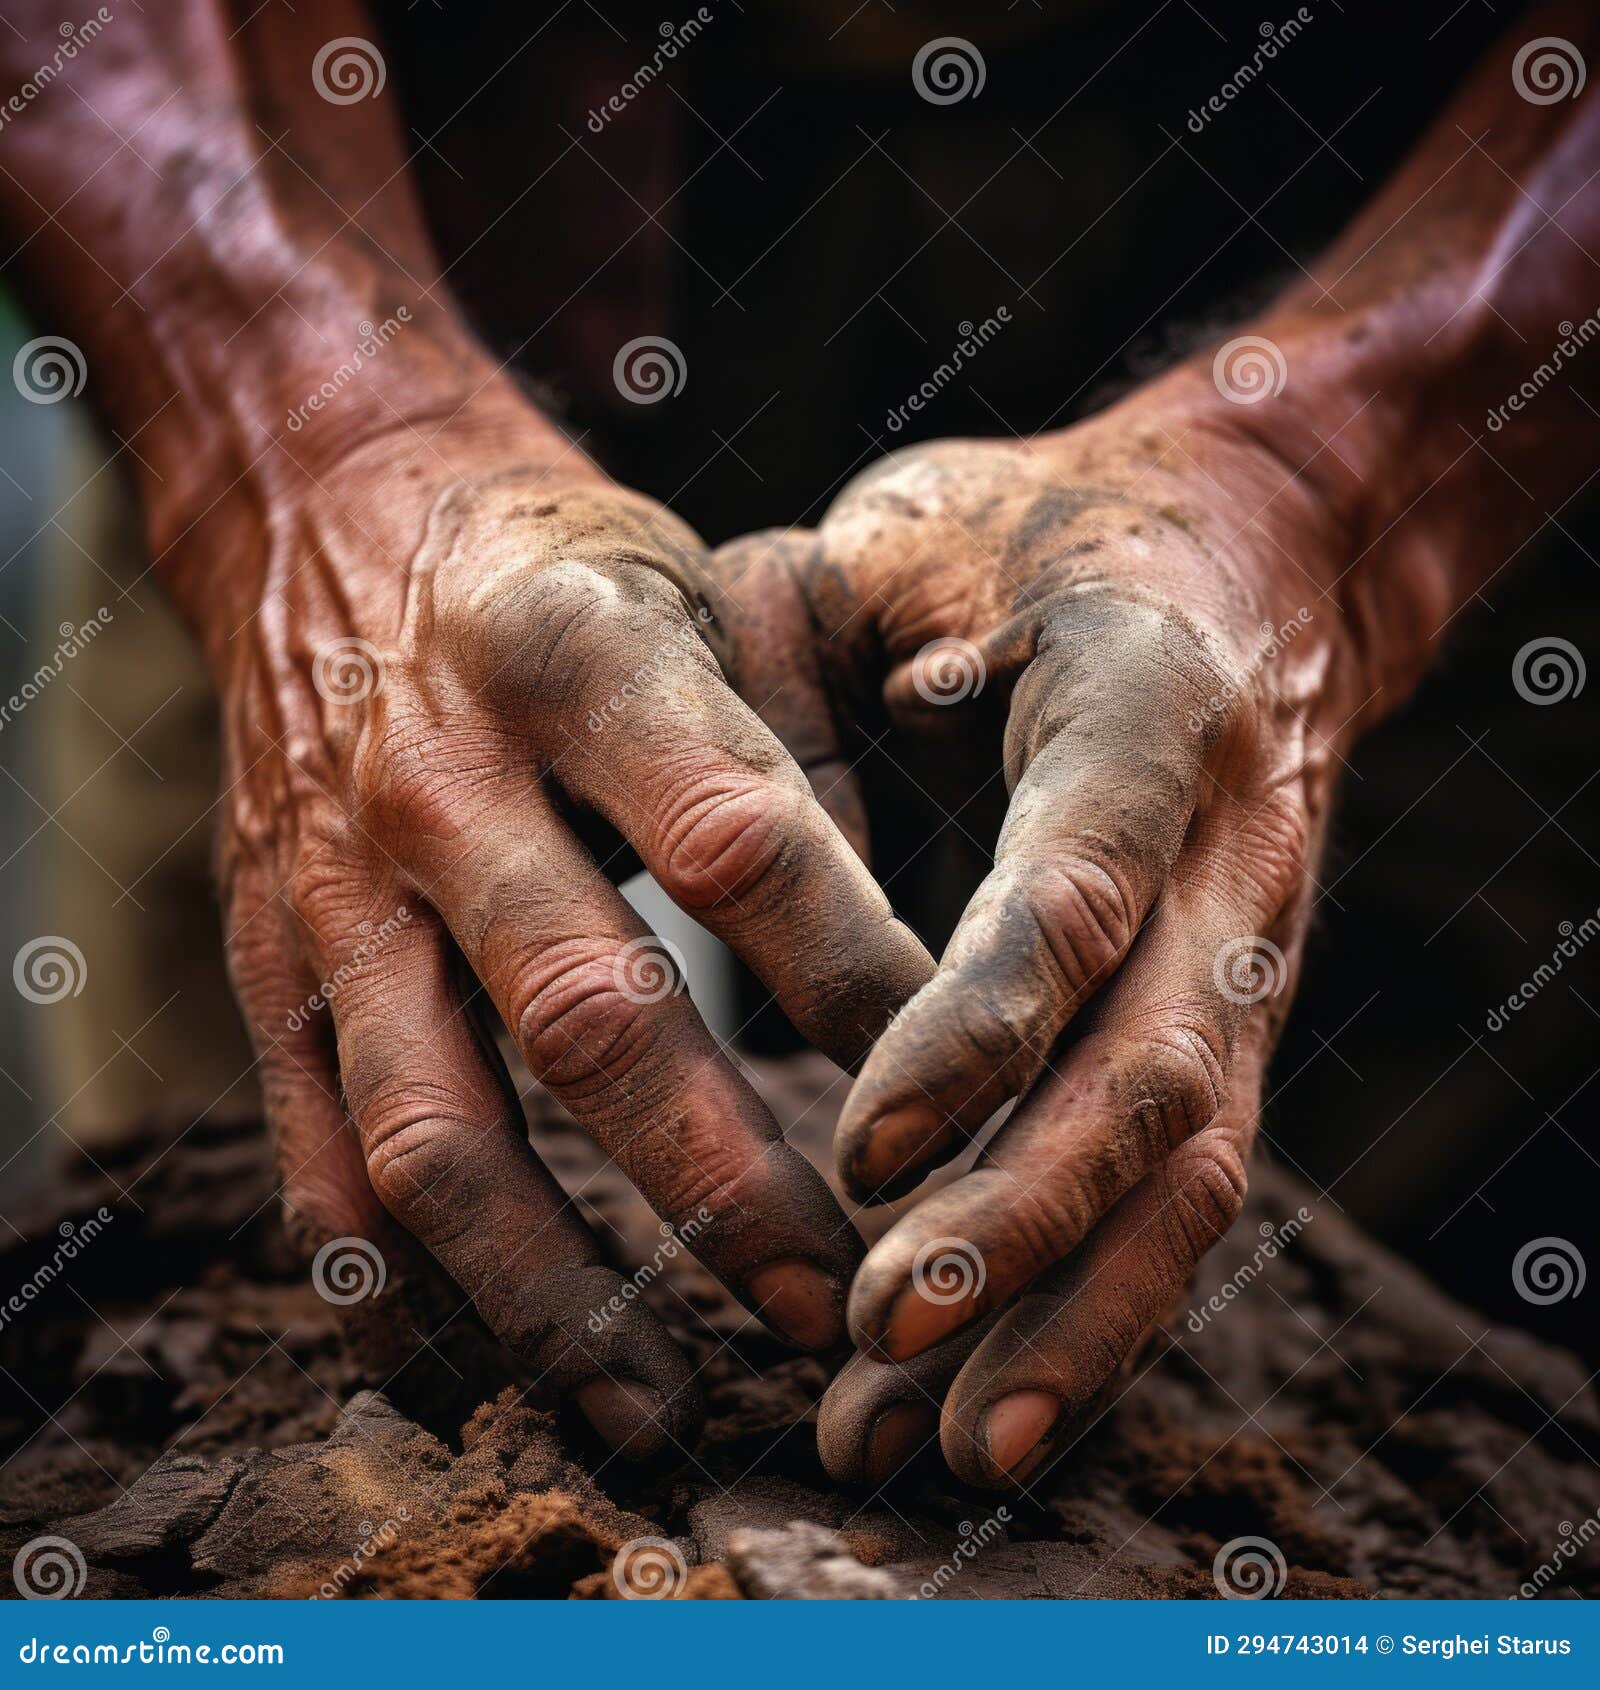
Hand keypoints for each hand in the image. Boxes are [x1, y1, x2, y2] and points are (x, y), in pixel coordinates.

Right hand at [201, 405, 932, 1455]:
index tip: (963, 1102)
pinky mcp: (265, 966)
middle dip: (727, 1183)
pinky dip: (386, 1291)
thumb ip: (784, 757)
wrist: (327, 517)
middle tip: (842, 1299)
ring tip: (662, 1412)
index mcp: (577, 657)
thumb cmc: (556, 568)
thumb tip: (916, 967)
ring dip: (557, 1292)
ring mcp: (336, 889)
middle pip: (592, 1017)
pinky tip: (468, 1381)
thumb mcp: (691, 589)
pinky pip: (312, 1160)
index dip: (859, 984)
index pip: (739, 842)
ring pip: (438, 1132)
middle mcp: (442, 782)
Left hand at [716, 375, 1364, 1486]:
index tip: (857, 1152)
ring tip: (933, 1446)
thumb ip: (788, 670)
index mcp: (1144, 708)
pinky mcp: (1227, 1018)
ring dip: (1070, 1318)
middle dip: (1017, 1228)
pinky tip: (1000, 1404)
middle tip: (871, 1346)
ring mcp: (1248, 951)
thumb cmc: (1025, 538)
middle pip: (1155, 1077)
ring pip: (1194, 1169)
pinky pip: (1187, 1185)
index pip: (1072, 893)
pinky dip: (1100, 1304)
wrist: (1235, 550)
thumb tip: (724, 869)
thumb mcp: (891, 550)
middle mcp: (1227, 852)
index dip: (977, 1029)